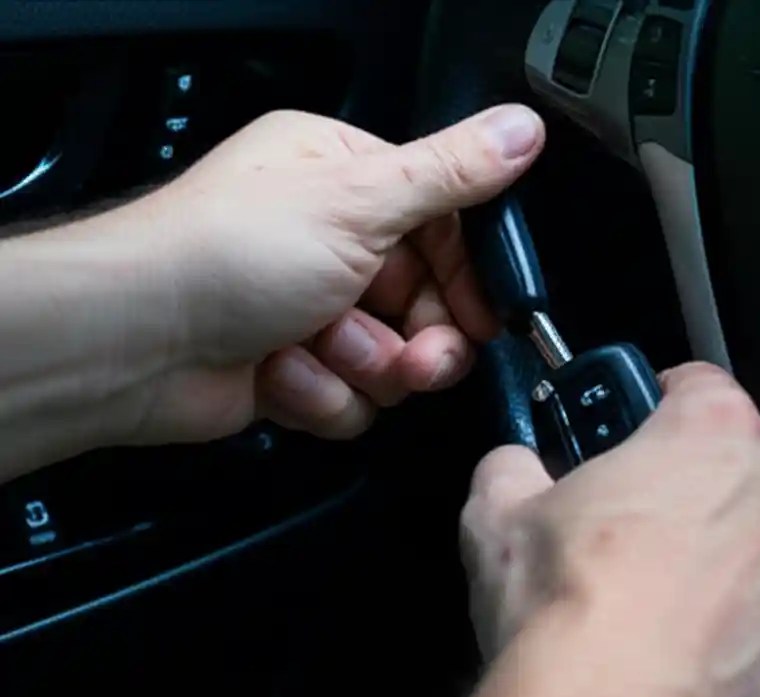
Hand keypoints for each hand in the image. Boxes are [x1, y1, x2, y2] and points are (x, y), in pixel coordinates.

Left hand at [123, 105, 544, 442]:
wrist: (132, 342)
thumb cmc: (225, 252)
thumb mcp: (359, 201)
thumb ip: (452, 174)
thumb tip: (521, 129)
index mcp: (343, 176)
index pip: (444, 226)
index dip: (469, 279)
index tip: (484, 315)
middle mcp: (328, 238)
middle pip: (427, 303)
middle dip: (420, 340)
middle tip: (414, 358)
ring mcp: (309, 307)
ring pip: (393, 360)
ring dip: (362, 366)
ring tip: (319, 349)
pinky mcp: (293, 368)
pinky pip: (351, 398)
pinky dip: (320, 395)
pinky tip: (278, 372)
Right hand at [459, 363, 759, 696]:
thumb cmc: (567, 610)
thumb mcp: (499, 512)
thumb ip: (515, 462)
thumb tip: (516, 464)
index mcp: (711, 429)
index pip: (697, 383)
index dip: (658, 405)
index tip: (636, 433)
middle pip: (739, 459)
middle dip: (694, 485)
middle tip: (640, 528)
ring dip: (732, 547)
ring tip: (670, 595)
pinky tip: (707, 635)